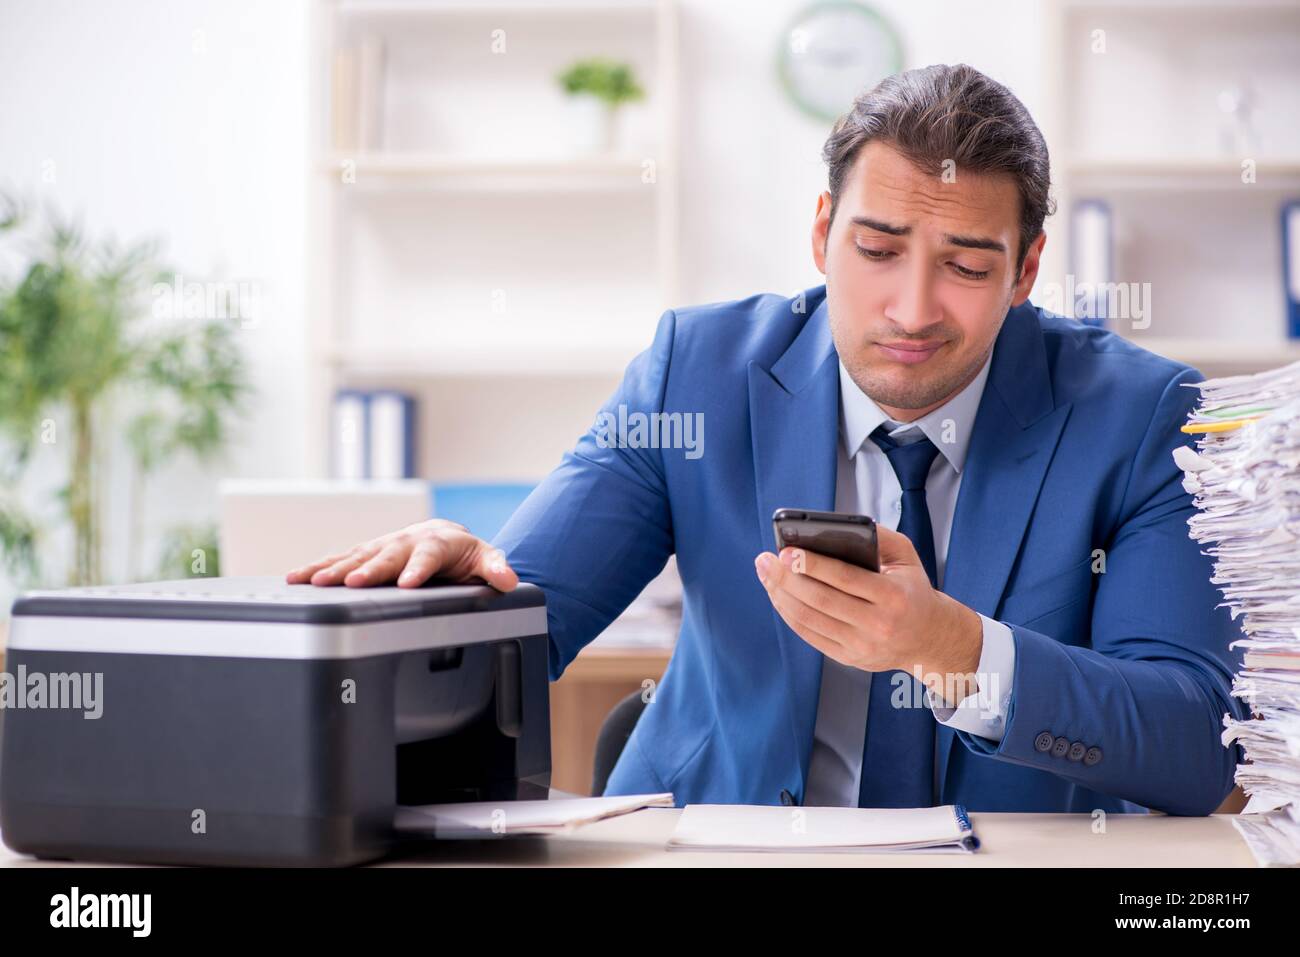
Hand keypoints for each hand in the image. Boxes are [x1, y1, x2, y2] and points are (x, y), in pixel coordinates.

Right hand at [285, 518, 518, 590]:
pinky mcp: (366, 553)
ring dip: (334, 569)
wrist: (445, 536)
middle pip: (385, 556)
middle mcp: (405, 541)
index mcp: (436, 543)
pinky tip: (296, 578)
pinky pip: (339, 559)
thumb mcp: (485, 559)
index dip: (417, 568)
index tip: (407, 582)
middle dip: (368, 569)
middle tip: (352, 583)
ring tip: (312, 581)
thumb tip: (509, 580)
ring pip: (356, 556)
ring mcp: (383, 546)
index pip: (427, 556)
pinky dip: (318, 567)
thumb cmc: (464, 554)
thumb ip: (495, 568)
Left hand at [754, 525, 982, 706]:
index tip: (786, 550)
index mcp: (893, 596)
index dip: (812, 564)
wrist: (929, 638)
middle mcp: (877, 624)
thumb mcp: (907, 558)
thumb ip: (880, 537)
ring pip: (810, 620)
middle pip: (821, 600)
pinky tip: (778, 595)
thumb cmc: (912, 589)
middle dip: (786, 578)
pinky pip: (810, 635)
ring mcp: (861, 646)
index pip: (845, 578)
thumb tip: (839, 527)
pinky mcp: (848, 658)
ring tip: (765, 574)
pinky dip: (789, 614)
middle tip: (764, 560)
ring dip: (781, 596)